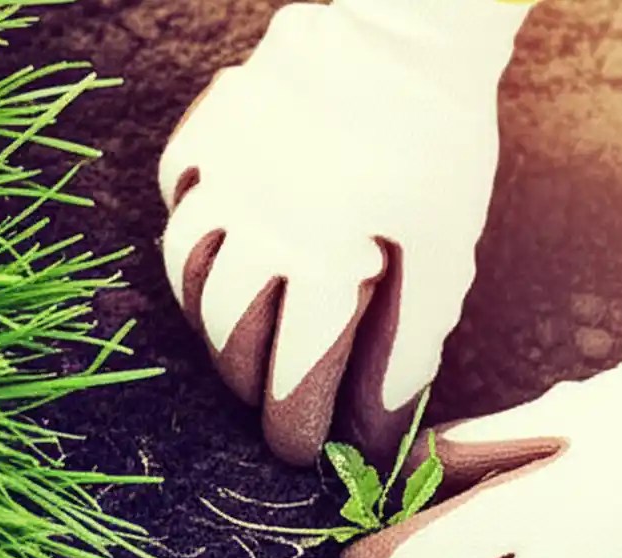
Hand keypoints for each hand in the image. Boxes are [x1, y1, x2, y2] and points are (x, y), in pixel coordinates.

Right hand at [158, 0, 530, 464]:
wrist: (410, 30)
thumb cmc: (439, 143)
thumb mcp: (446, 248)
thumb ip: (411, 338)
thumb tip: (380, 418)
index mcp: (321, 262)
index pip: (291, 376)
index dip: (292, 427)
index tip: (298, 452)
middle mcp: (255, 226)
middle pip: (226, 332)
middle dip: (246, 380)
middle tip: (268, 392)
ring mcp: (221, 173)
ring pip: (185, 269)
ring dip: (208, 313)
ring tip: (236, 329)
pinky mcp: (208, 127)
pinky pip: (175, 190)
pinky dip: (190, 224)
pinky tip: (218, 236)